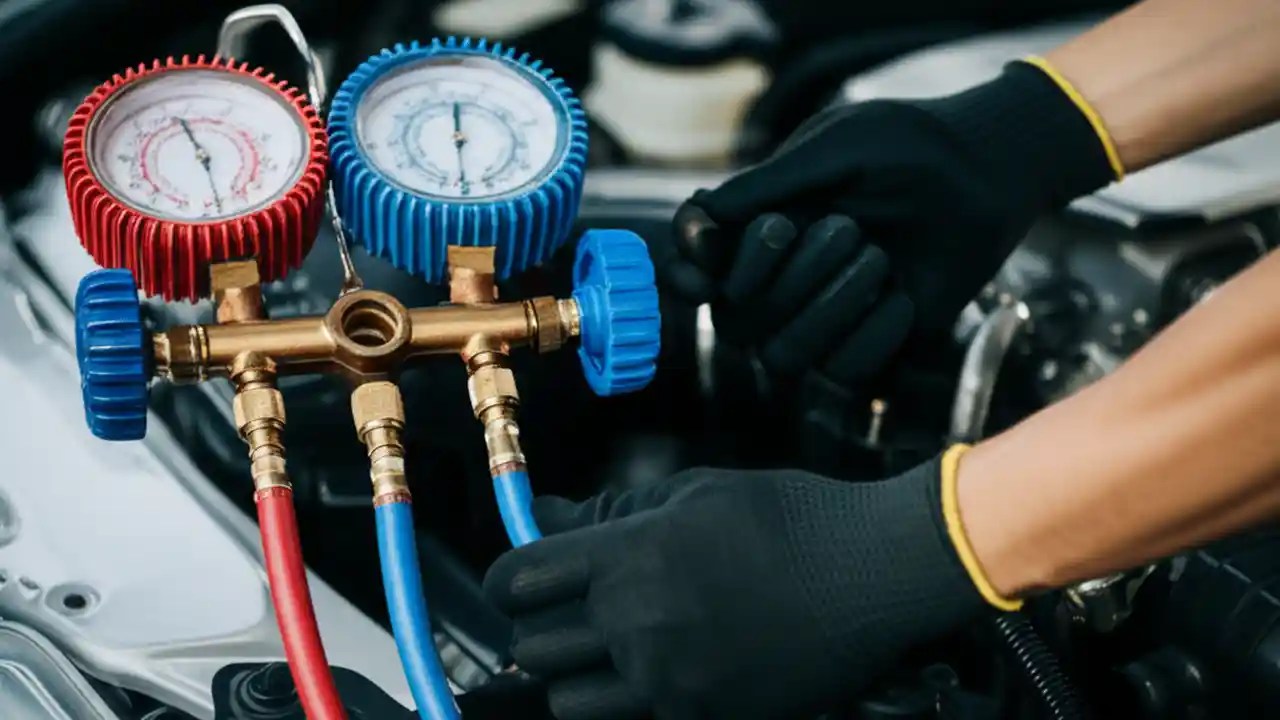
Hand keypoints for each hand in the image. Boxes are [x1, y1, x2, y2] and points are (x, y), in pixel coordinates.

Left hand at [483, 459, 986, 719]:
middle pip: (531, 645)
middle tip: (566, 605)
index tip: (517, 575)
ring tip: (606, 645)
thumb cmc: (794, 518)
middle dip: (536, 622)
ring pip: (566, 701)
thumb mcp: (697, 491)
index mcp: (633, 555)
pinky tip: (658, 669)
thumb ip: (612, 511)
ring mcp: (671, 681)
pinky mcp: (702, 716)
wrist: (876, 572)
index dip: (506, 577)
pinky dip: (627, 701)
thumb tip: (548, 516)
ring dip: (572, 674)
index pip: (519, 579)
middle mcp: (639, 624)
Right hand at [657, 61, 1113, 384]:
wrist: (987, 177)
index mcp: (756, 232)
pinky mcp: (864, 351)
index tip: (707, 274)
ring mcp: (819, 322)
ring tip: (881, 258)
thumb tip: (696, 217)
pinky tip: (904, 294)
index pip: (692, 273)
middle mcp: (778, 283)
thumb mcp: (833, 149)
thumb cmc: (908, 148)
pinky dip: (881, 328)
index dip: (690, 277)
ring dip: (834, 305)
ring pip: (784, 356)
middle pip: (737, 322)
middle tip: (849, 227)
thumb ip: (763, 185)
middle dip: (794, 276)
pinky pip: (845, 369)